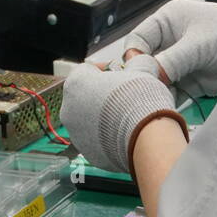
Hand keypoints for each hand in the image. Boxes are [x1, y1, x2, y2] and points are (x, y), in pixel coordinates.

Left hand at [61, 55, 178, 172]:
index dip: (106, 69)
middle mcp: (69, 109)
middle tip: (126, 94)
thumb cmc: (140, 101)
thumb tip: (137, 62)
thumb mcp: (142, 71)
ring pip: (90, 121)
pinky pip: (97, 140)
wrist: (147, 138)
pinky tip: (127, 133)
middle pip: (86, 96)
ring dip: (105, 117)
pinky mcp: (88, 153)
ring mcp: (76, 134)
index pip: (87, 69)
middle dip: (104, 94)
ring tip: (128, 116)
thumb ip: (135, 64)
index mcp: (76, 83)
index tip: (120, 73)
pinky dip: (109, 137)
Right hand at [122, 0, 216, 95]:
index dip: (134, 55)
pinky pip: (172, 93)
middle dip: (144, 77)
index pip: (138, 39)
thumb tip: (149, 76)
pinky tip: (166, 108)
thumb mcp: (198, 44)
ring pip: (156, 80)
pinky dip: (168, 101)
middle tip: (145, 91)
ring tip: (155, 103)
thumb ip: (172, 60)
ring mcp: (178, 63)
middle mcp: (169, 42)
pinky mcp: (190, 81)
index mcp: (167, 22)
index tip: (138, 71)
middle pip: (144, 62)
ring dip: (155, 91)